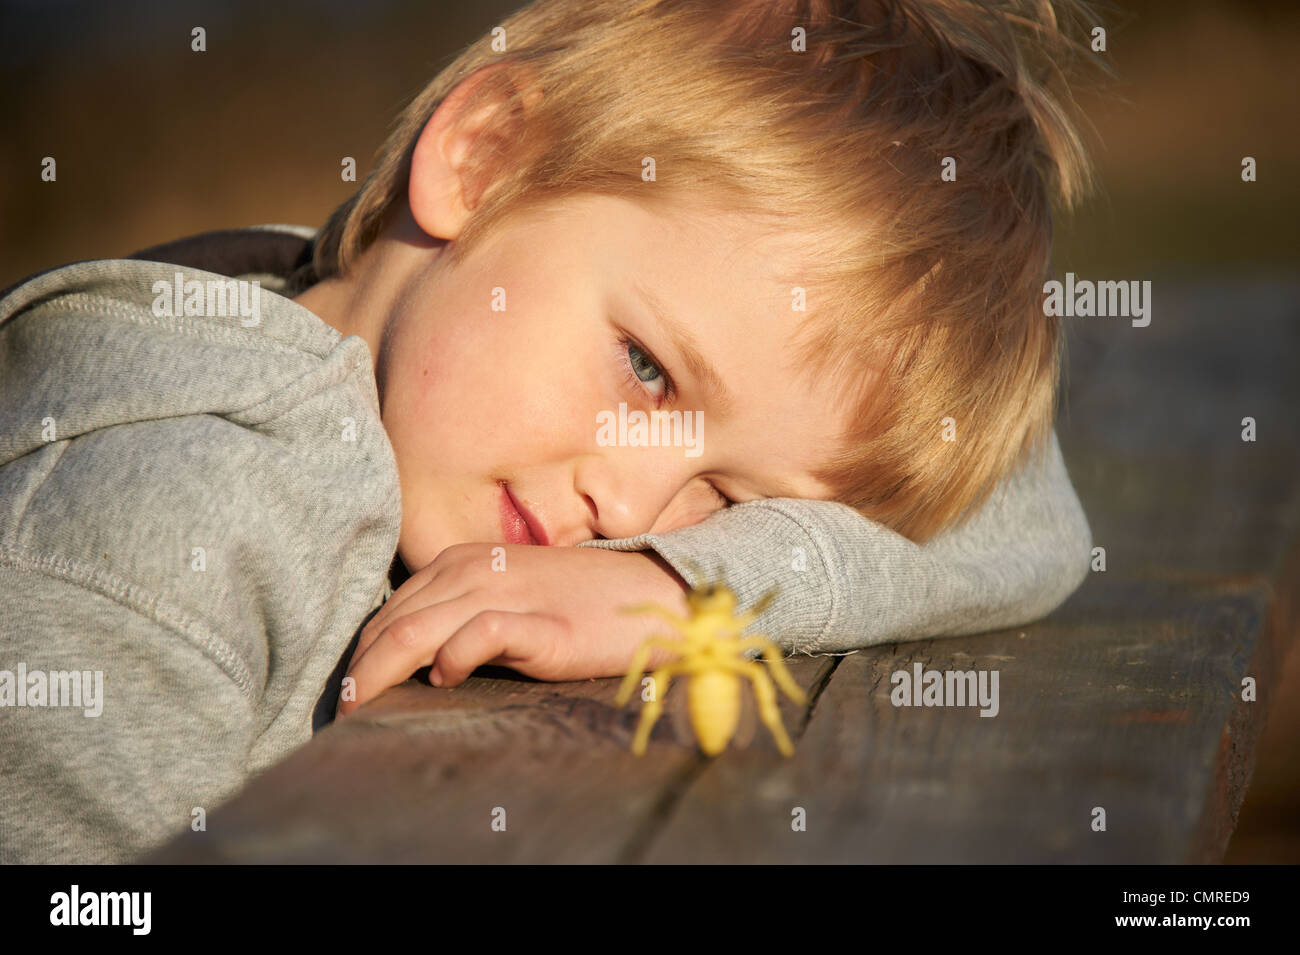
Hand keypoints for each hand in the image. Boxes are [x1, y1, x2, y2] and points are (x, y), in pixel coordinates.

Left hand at [335, 543, 691, 716]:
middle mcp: (475, 571)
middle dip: (360, 668)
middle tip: (341, 707)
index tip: (349, 687)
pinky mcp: (540, 624)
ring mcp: (507, 594)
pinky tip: (444, 678)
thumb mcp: (508, 596)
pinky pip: (480, 634)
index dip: (363, 651)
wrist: (652, 596)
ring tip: (363, 705)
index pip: (392, 609)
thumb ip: (461, 614)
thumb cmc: (581, 602)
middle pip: (393, 622)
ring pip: (419, 629)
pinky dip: (453, 656)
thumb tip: (416, 658)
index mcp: (461, 562)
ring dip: (382, 670)